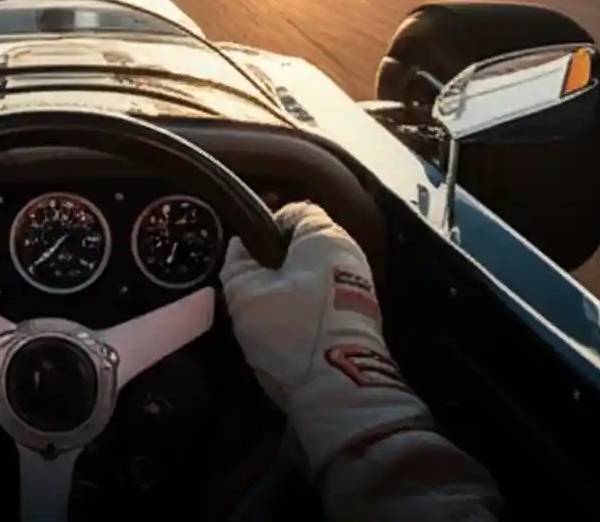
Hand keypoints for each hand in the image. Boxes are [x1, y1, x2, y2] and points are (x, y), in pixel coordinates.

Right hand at [220, 202, 431, 476]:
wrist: (337, 388)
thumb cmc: (289, 328)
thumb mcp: (245, 292)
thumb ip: (236, 262)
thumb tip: (240, 247)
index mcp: (325, 236)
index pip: (294, 210)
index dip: (265, 226)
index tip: (246, 253)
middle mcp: (350, 252)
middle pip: (306, 244)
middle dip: (277, 259)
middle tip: (250, 283)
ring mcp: (362, 285)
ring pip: (315, 272)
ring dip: (291, 285)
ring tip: (266, 309)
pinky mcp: (363, 315)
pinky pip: (327, 296)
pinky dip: (307, 305)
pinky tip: (288, 327)